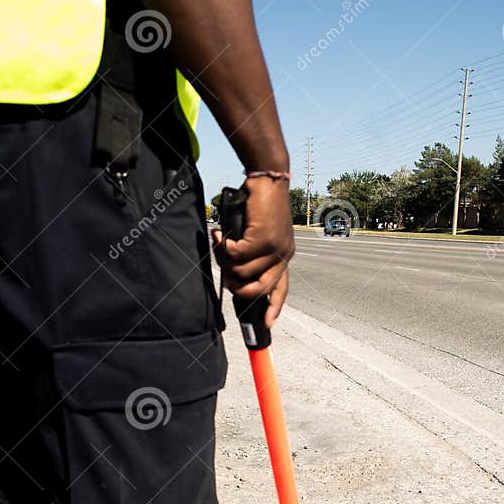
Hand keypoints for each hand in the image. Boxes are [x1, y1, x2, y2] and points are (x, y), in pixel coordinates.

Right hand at [212, 176, 294, 328]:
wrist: (267, 180)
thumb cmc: (259, 204)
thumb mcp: (258, 232)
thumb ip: (251, 252)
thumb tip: (233, 270)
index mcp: (284, 255)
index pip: (281, 288)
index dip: (274, 307)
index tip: (268, 324)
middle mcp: (283, 254)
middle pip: (259, 288)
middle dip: (238, 288)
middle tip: (226, 278)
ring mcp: (275, 248)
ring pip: (243, 272)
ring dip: (225, 261)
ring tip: (219, 245)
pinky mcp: (263, 239)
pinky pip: (236, 255)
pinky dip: (224, 247)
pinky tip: (220, 235)